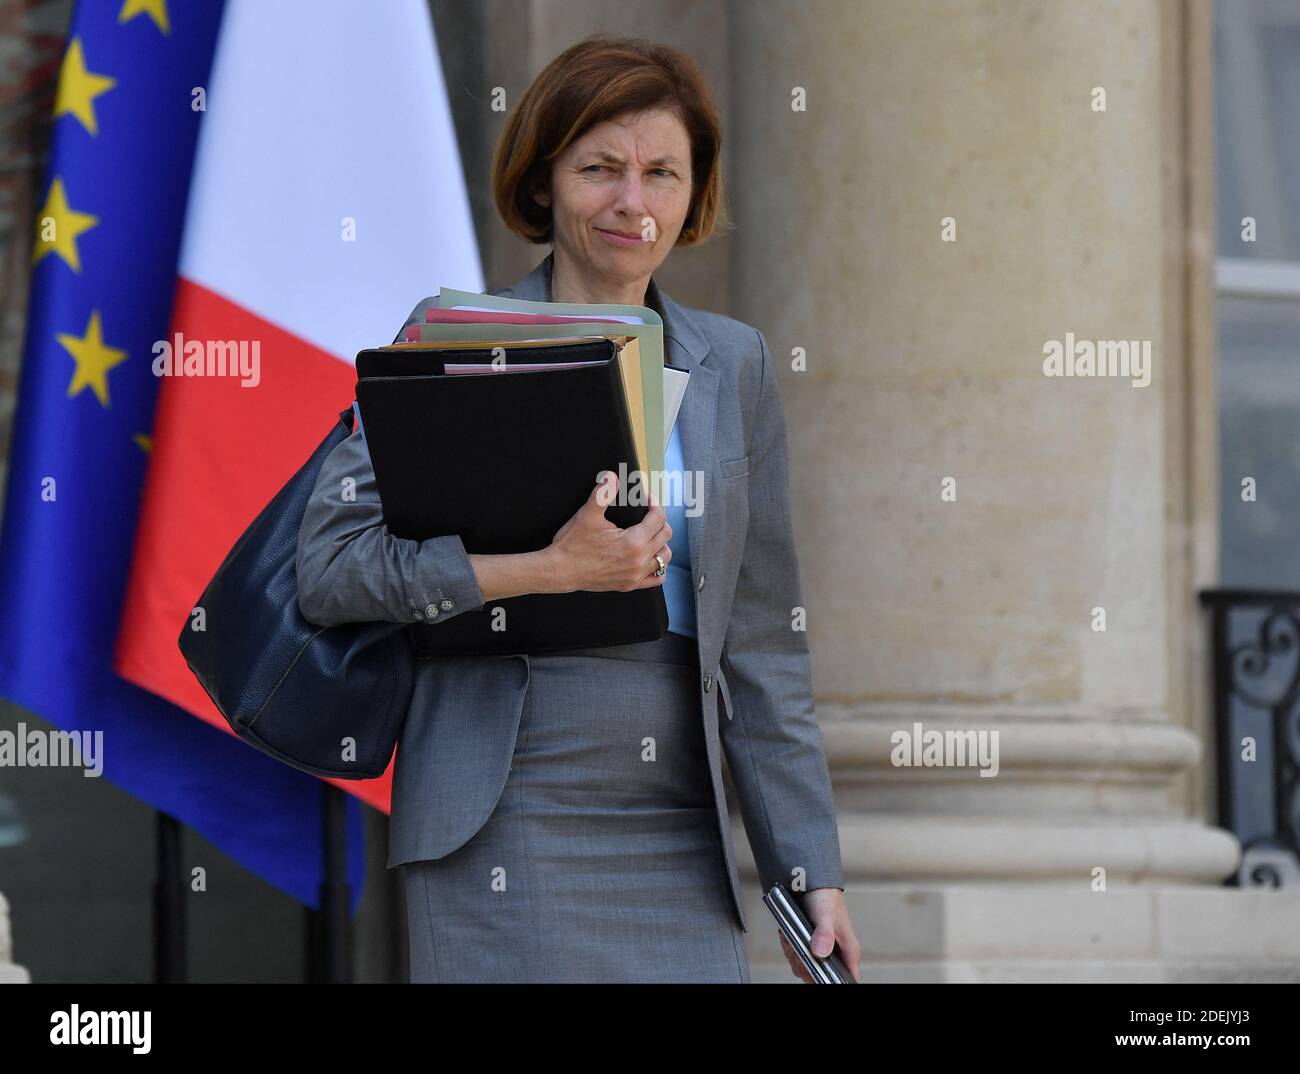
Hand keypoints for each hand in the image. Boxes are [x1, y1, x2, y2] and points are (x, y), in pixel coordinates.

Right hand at [546, 471, 670, 592]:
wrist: (560, 571)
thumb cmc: (572, 545)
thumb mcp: (587, 515)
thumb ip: (602, 494)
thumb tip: (611, 477)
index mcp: (633, 541)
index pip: (658, 518)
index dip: (655, 504)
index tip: (648, 499)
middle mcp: (639, 560)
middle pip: (665, 535)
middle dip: (659, 520)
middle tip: (648, 514)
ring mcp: (635, 575)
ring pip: (665, 557)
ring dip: (661, 543)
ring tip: (650, 534)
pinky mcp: (630, 585)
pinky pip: (657, 578)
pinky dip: (658, 567)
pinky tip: (649, 558)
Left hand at [779, 887, 860, 982]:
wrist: (810, 883)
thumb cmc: (825, 898)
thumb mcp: (826, 915)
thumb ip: (825, 934)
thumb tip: (821, 953)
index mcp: (848, 951)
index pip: (847, 979)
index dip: (832, 981)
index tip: (817, 973)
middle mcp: (836, 953)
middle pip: (820, 976)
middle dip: (805, 965)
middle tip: (798, 949)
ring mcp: (821, 950)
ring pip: (805, 966)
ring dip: (794, 954)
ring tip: (792, 937)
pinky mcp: (808, 946)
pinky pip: (796, 956)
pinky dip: (789, 946)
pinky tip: (788, 935)